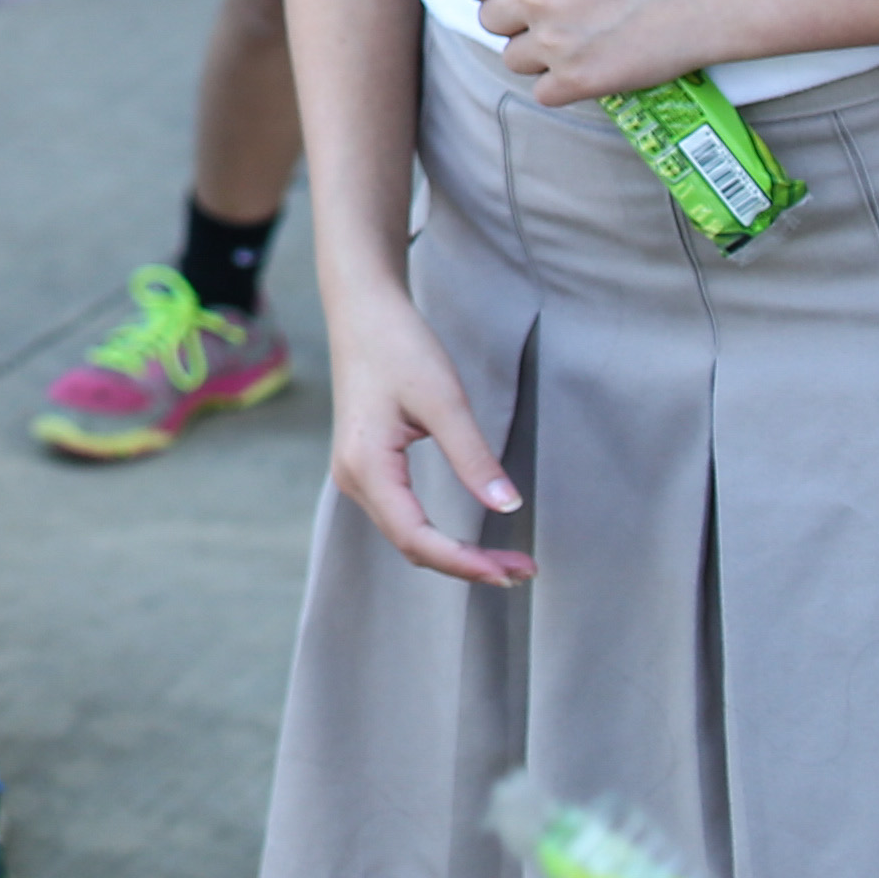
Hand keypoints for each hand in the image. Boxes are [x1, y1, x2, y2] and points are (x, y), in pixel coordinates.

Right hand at [318, 265, 530, 585]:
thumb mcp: (443, 399)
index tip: (512, 570)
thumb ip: (474, 456)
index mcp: (367, 466)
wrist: (361, 307)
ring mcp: (357, 474)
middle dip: (467, 565)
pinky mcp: (368, 465)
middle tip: (524, 570)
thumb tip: (508, 506)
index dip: (465, 562)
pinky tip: (468, 539)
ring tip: (505, 561)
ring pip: (407, 536)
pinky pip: (402, 517)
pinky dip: (438, 536)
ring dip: (454, 555)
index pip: (417, 537)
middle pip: (411, 545)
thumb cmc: (398, 345)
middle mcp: (354, 479)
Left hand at [454, 0, 734, 102]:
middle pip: (489, 21)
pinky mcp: (579, 79)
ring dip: (536, 54)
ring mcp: (556, 41)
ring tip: (573, 39)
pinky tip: (587, 65)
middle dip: (514, 19)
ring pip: (513, 59)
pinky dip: (561, 84)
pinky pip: (542, 91)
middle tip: (549, 15)